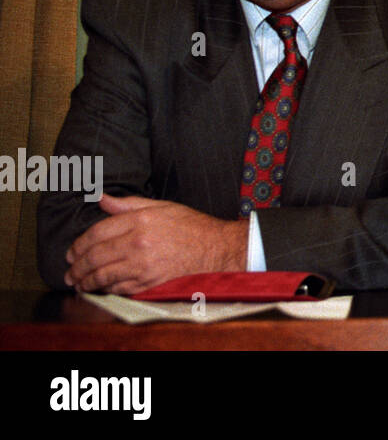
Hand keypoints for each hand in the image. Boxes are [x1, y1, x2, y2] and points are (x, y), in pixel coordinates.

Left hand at [65, 195, 248, 293]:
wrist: (217, 249)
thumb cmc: (191, 227)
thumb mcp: (161, 206)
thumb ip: (128, 204)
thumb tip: (101, 198)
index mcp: (140, 221)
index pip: (96, 233)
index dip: (79, 244)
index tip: (72, 252)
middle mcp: (139, 243)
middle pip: (95, 256)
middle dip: (77, 266)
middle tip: (70, 270)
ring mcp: (143, 265)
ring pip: (102, 276)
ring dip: (85, 281)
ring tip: (78, 282)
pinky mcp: (149, 283)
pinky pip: (118, 289)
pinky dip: (105, 290)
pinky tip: (99, 288)